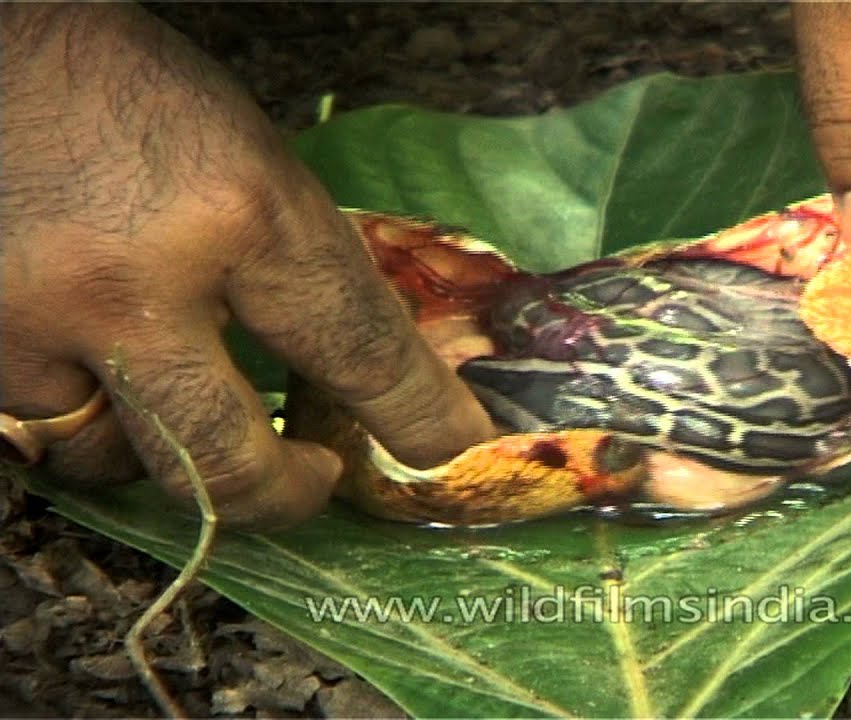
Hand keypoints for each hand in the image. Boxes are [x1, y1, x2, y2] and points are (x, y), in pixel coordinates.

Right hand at [0, 4, 494, 527]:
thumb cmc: (129, 92)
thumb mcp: (250, 158)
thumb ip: (294, 266)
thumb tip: (349, 368)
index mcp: (237, 210)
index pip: (353, 347)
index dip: (414, 415)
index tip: (447, 447)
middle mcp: (131, 285)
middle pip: (226, 464)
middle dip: (282, 493)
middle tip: (313, 477)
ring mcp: (31, 325)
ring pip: (116, 462)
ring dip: (161, 445)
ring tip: (180, 389)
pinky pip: (41, 429)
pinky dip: (84, 414)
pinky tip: (98, 364)